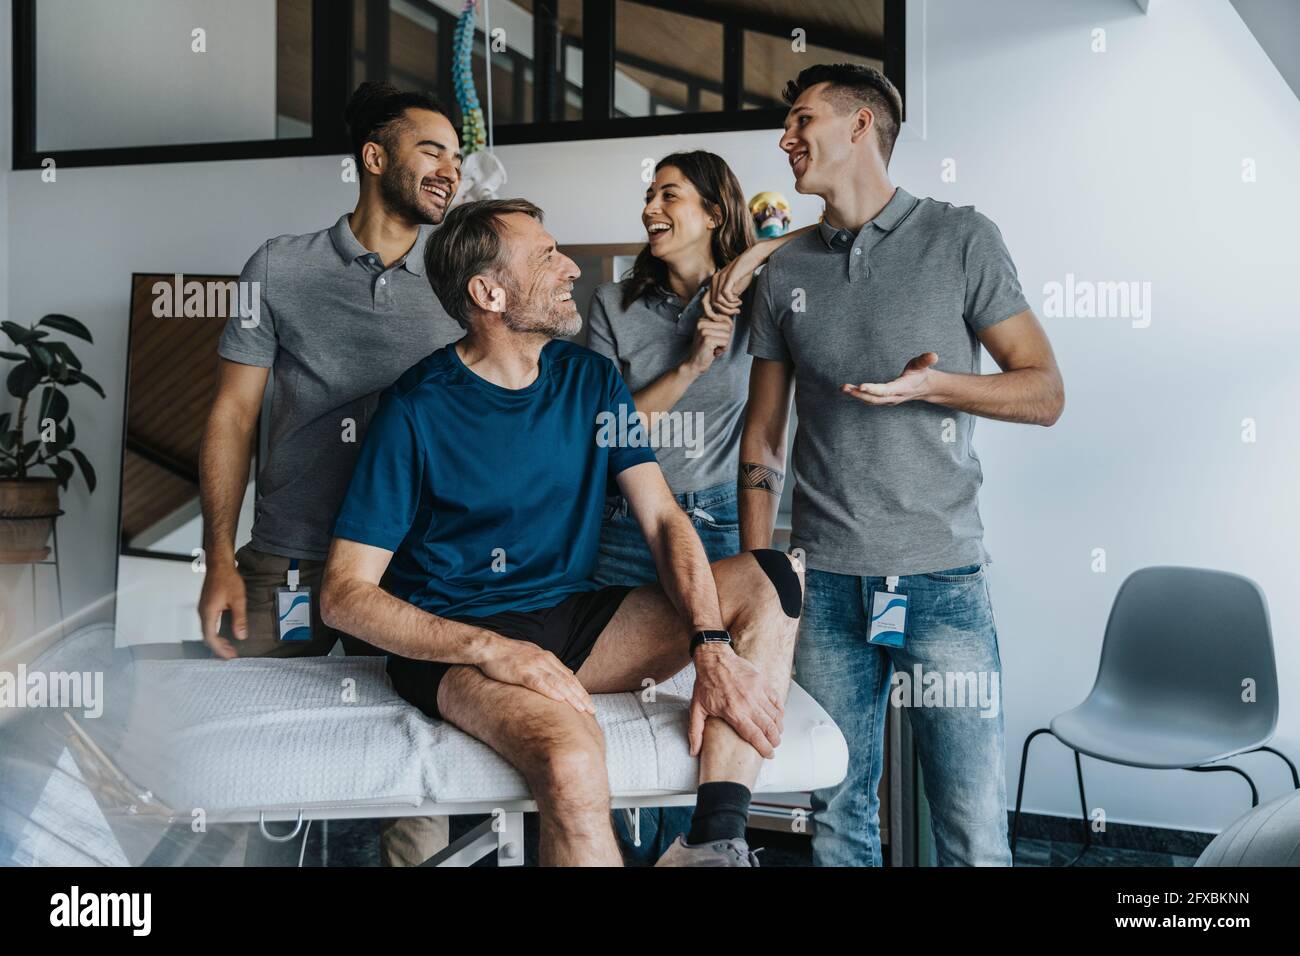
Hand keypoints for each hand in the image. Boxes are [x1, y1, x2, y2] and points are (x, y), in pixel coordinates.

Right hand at [198, 561, 246, 659]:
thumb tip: (241, 636)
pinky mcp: (206, 606)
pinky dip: (216, 633)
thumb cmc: (227, 579)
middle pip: (207, 637)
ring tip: (230, 647)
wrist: (219, 565)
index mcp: (208, 613)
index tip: (230, 656)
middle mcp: (202, 612)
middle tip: (231, 655)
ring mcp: (203, 609)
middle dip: (219, 648)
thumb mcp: (238, 600)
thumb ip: (239, 619)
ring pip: (207, 631)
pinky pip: (209, 624)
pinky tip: (226, 634)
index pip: (211, 638)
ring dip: (218, 641)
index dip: (220, 649)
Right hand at [478, 636, 595, 714]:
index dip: (580, 691)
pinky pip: (539, 683)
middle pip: (567, 681)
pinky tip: (560, 700)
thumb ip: (550, 666)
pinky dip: (551, 691)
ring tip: (582, 709)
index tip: (590, 704)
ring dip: (571, 697)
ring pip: (558, 683)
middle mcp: (544, 661)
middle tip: (592, 711)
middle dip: (581, 697)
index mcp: (548, 658)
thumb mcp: (534, 656)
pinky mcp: (522, 672)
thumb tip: (568, 673)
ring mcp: (534, 666)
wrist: (489, 648)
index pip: (569, 677)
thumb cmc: (509, 654)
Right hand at [684, 314, 734, 374]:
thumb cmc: (707, 348)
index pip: (726, 319)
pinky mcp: (707, 339)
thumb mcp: (713, 333)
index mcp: (702, 319)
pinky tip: (714, 351)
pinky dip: (722, 348)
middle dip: (726, 337)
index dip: (727, 330)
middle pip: (728, 326)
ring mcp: (703, 331)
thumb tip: (732, 320)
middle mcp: (701, 322)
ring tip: (714, 347)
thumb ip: (721, 324)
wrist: (695, 362)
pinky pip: (725, 342)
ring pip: (727, 334)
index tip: (717, 337)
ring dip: (724, 344)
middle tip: (715, 344)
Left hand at [687, 644, 784, 757]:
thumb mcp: (696, 709)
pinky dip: (780, 710)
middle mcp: (748, 704)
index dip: (765, 748)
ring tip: (777, 733)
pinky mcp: (762, 682)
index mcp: (733, 712)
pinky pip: (777, 700)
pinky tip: (778, 716)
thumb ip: (696, 732)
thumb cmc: (705, 683)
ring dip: (779, 727)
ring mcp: (757, 692)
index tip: (769, 754)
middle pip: (769, 727)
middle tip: (774, 745)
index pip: (755, 735)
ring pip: (776, 715)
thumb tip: (693, 752)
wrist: (714, 659)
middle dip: (775, 740)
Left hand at [707, 241, 770, 316]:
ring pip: (718, 301)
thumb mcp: (734, 288)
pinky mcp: (728, 277)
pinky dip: (732, 301)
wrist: (752, 258)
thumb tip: (726, 311)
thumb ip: (728, 298)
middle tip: (735, 312)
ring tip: (738, 305)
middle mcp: (714, 280)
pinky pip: (725, 295)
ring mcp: (720, 278)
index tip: (727, 314)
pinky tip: (739, 300)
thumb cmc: (744, 273)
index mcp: (714, 283)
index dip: (714, 312)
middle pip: (711, 303)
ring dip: (729, 307)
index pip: (706, 302)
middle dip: (723, 312)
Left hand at [843, 352, 940, 405]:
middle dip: (859, 394)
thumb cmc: (920, 373)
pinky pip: (869, 400)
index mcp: (901, 387)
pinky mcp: (884, 400)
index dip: (874, 389)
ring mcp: (888, 400)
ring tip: (842, 388)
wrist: (924, 388)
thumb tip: (934, 355)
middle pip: (874, 398)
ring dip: (856, 396)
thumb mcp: (923, 364)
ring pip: (870, 401)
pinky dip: (858, 396)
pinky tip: (848, 391)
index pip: (886, 390)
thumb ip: (926, 360)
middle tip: (844, 387)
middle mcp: (894, 397)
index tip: (861, 386)